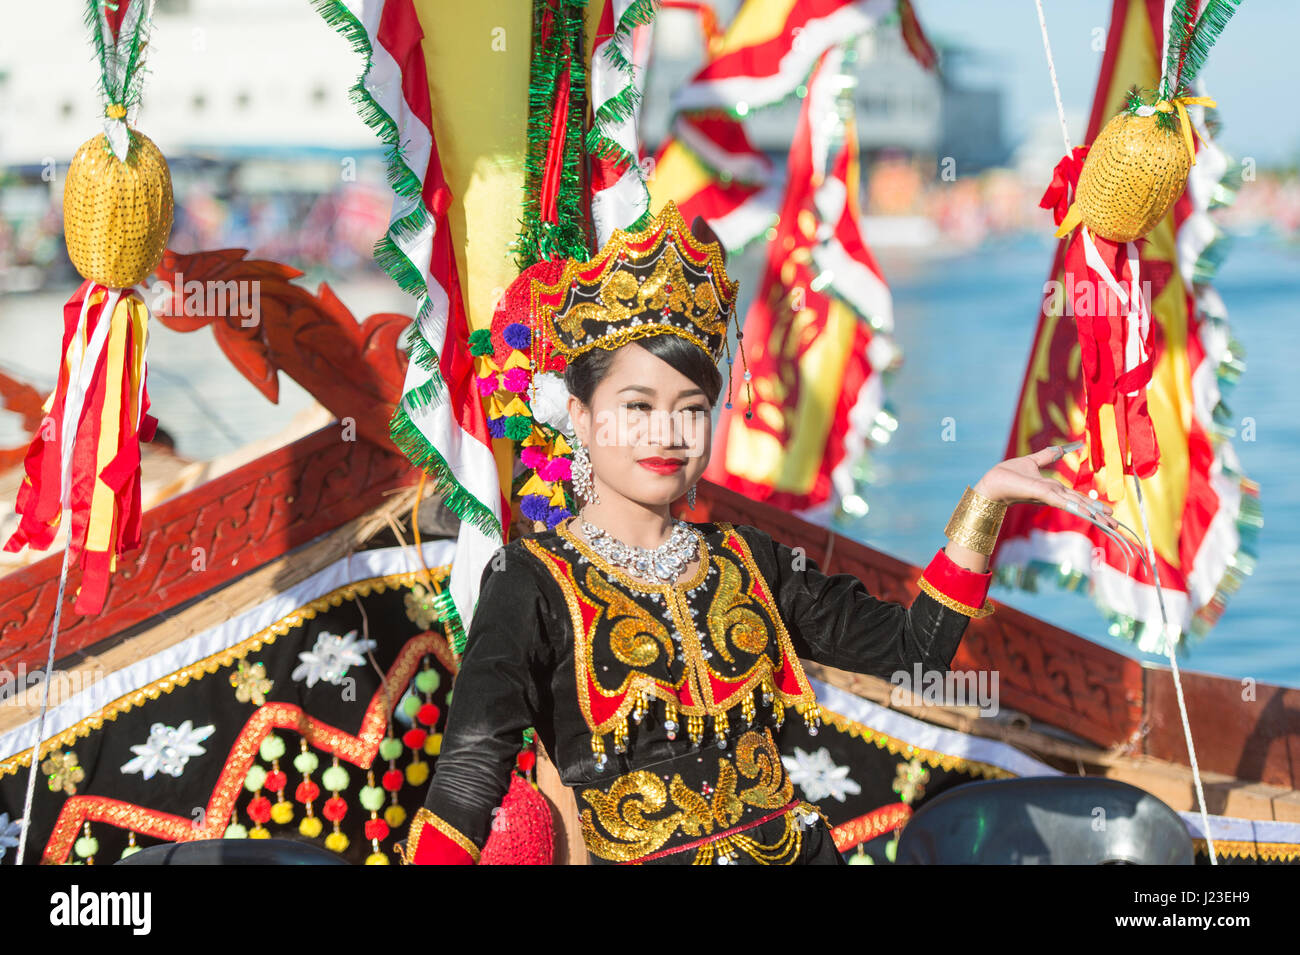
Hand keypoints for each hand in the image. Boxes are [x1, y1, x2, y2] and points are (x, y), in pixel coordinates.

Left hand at [974, 442, 1119, 530]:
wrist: (992, 482)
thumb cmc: (1008, 474)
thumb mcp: (1032, 461)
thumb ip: (1048, 456)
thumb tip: (1063, 447)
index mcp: (1054, 489)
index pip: (1079, 498)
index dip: (1095, 505)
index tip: (1110, 514)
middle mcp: (1054, 495)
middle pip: (1082, 505)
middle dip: (1100, 515)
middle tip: (1117, 526)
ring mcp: (1048, 495)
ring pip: (1076, 505)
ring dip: (1093, 515)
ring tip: (1110, 524)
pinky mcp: (1040, 493)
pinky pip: (1062, 500)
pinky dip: (1076, 506)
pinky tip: (1089, 513)